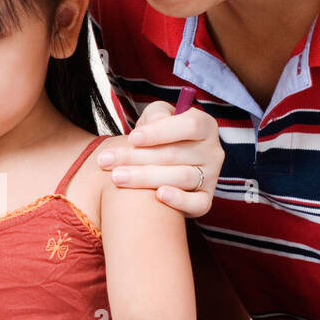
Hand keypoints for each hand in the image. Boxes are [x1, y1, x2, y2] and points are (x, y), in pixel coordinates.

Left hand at [97, 99, 222, 217]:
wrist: (162, 161)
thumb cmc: (158, 135)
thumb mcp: (157, 116)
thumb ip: (156, 115)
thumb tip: (152, 127)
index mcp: (205, 126)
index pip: (189, 126)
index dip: (160, 132)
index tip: (132, 138)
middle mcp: (212, 151)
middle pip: (175, 154)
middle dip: (136, 157)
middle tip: (106, 160)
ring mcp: (211, 177)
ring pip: (181, 178)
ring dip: (145, 178)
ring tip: (117, 177)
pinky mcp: (205, 199)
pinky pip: (198, 204)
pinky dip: (179, 201)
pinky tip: (158, 195)